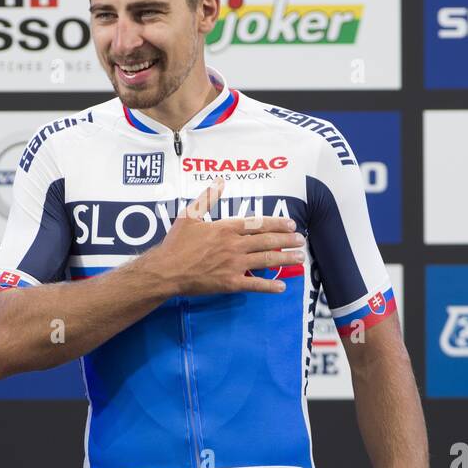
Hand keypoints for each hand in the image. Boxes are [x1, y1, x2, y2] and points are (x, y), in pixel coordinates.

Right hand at [153, 176, 306, 295]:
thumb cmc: (176, 243)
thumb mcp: (189, 215)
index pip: (258, 224)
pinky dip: (269, 285)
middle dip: (287, 240)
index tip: (291, 224)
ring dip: (285, 258)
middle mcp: (234, 245)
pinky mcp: (230, 282)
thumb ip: (207, 198)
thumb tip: (219, 181)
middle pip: (267, 241)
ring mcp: (233, 264)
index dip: (277, 224)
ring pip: (265, 260)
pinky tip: (282, 286)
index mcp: (226, 228)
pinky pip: (254, 284)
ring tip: (300, 257)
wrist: (166, 270)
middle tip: (301, 240)